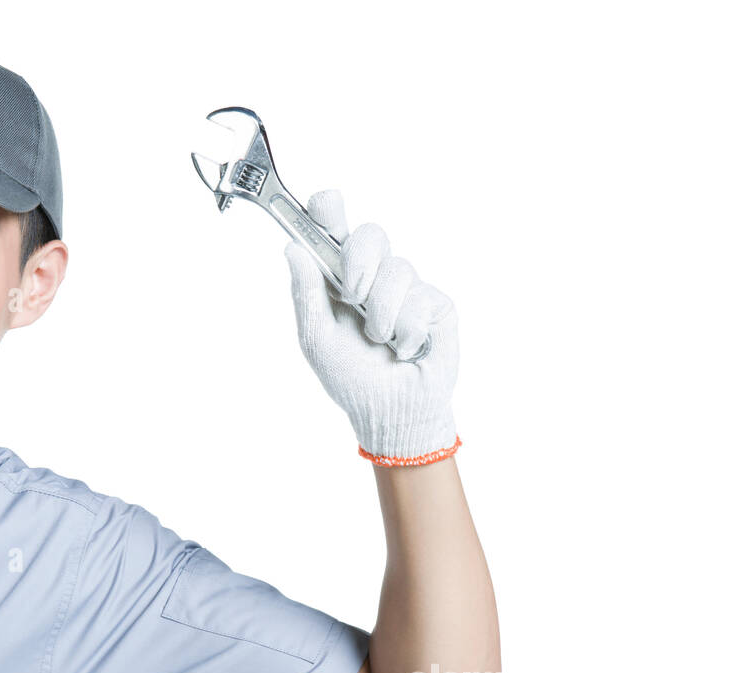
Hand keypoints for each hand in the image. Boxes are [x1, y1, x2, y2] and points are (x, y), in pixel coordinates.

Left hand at [284, 189, 460, 465]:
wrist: (391, 412)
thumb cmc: (352, 378)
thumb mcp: (317, 340)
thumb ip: (307, 295)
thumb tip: (292, 250)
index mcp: (339, 279)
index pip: (334, 229)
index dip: (329, 209)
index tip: (326, 204)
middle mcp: (374, 276)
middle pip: (371, 234)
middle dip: (359, 263)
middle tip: (353, 297)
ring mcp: (407, 287)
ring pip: (397, 270)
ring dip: (382, 316)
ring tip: (381, 341)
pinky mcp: (436, 304)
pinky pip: (421, 299)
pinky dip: (407, 332)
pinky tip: (406, 349)